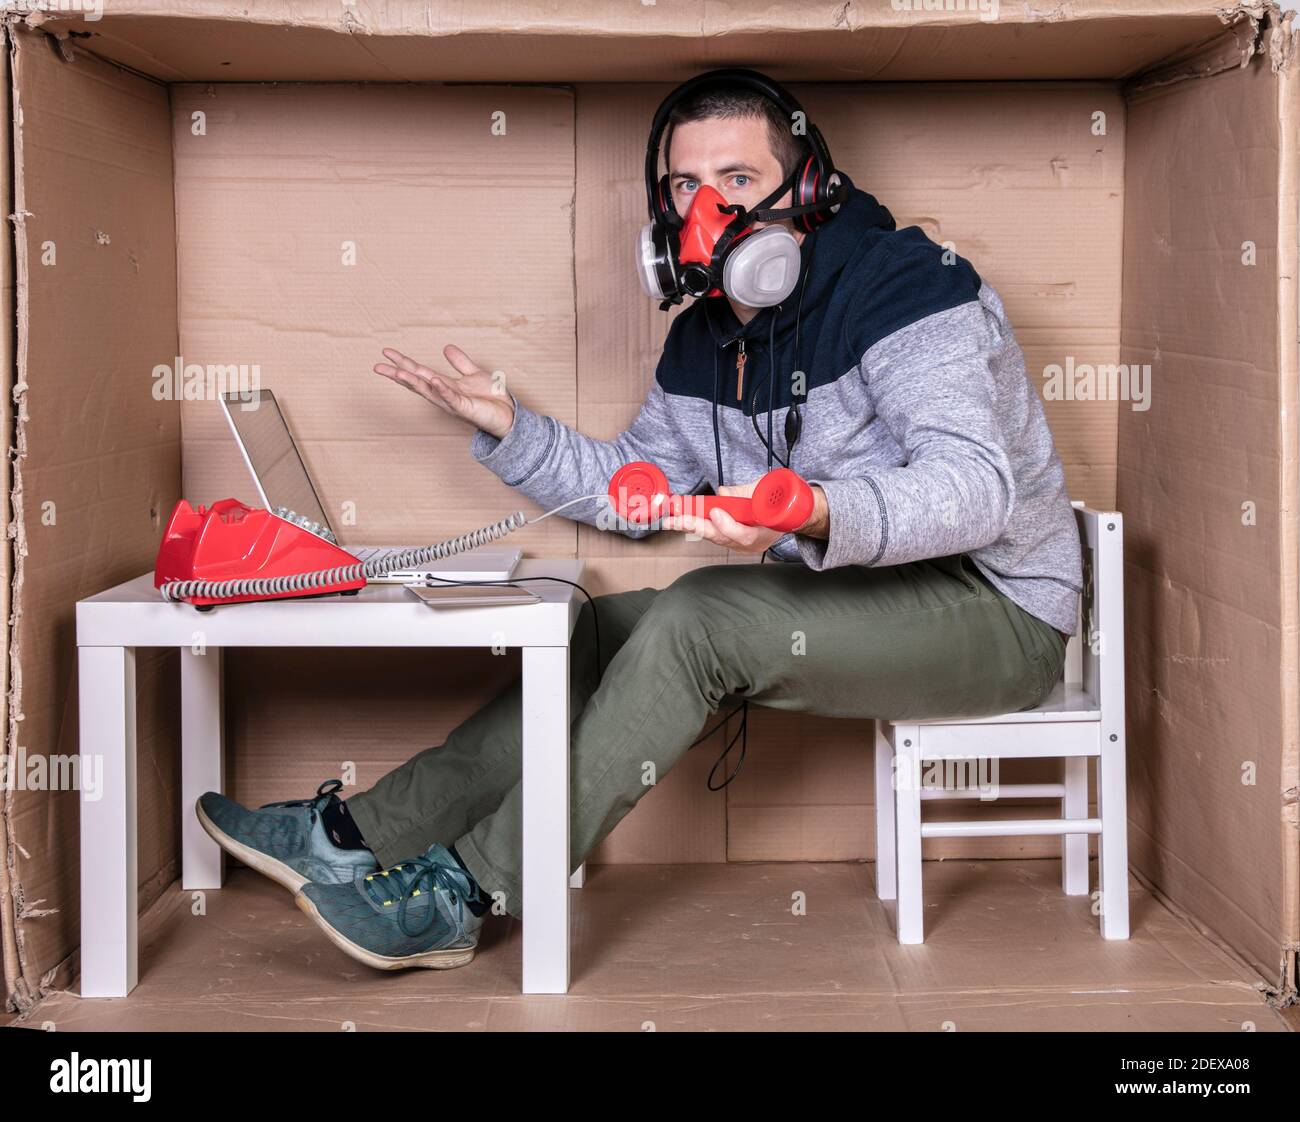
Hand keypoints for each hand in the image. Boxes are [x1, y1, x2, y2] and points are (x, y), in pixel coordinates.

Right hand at [374, 345, 515, 439]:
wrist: (508, 415)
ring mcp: (452, 403)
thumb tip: (445, 347)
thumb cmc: (491, 399)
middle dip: (397, 374)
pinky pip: (451, 398)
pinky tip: (434, 380)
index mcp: (444, 385)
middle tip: (377, 367)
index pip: (419, 372)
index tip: (386, 352)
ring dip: (413, 382)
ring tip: (397, 373)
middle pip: (416, 382)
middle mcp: (444, 395)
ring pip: (428, 391)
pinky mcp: (465, 409)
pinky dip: (442, 389)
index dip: (403, 362)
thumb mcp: (474, 374)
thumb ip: (460, 362)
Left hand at [659, 480, 783, 554]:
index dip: (728, 525)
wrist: (788, 514)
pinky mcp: (730, 539)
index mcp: (765, 533)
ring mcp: (740, 544)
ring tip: (671, 519)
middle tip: (676, 520)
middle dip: (696, 527)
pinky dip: (696, 526)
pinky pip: (711, 534)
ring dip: (690, 526)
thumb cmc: (779, 502)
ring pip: (713, 537)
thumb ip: (743, 493)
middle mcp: (751, 544)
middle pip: (721, 538)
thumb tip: (721, 493)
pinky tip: (679, 520)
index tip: (715, 511)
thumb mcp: (766, 490)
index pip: (744, 536)